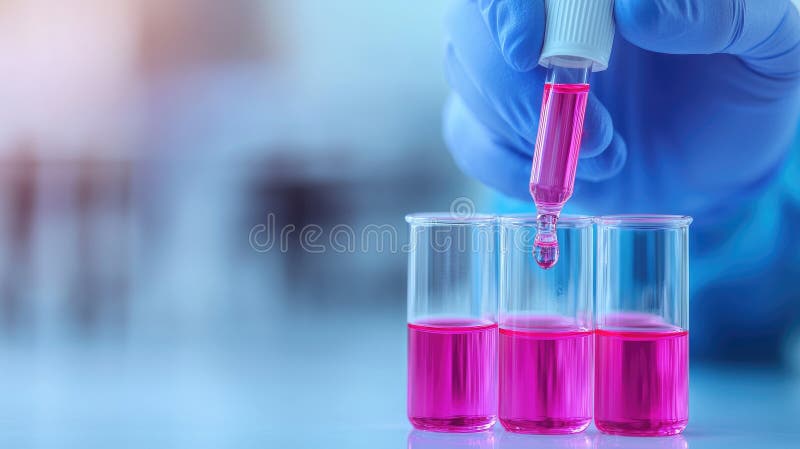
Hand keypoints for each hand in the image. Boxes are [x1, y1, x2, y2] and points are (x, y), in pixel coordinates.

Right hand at [443, 0, 799, 214]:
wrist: (714, 163)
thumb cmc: (741, 90)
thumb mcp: (770, 44)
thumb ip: (727, 12)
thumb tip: (638, 9)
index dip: (507, 9)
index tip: (529, 55)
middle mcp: (547, 12)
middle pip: (473, 19)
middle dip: (515, 85)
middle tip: (595, 133)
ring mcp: (515, 63)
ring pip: (464, 69)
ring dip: (524, 127)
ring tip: (606, 155)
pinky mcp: (500, 119)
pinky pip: (466, 134)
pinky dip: (507, 164)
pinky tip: (567, 174)